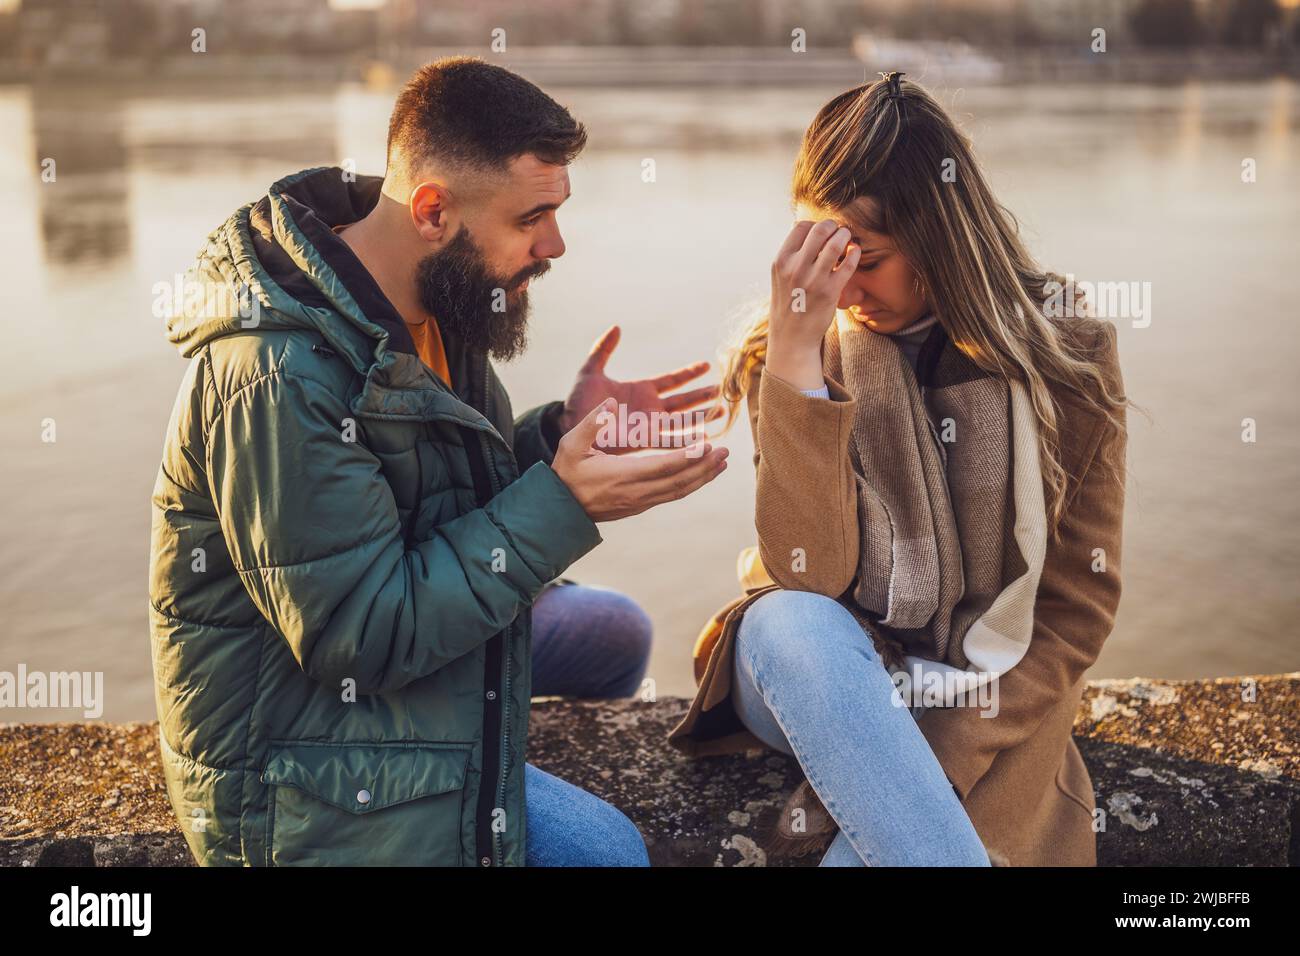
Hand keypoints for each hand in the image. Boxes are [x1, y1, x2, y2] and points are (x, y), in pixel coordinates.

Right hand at [551, 398, 729, 521]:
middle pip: (679, 480)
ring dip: (703, 477)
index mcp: (623, 475)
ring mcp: (640, 501)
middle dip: (704, 467)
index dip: (688, 456)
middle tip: (725, 452)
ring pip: (679, 490)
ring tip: (722, 463)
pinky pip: (672, 494)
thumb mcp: (571, 445)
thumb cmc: (566, 472)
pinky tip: (701, 474)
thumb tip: (609, 403)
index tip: (707, 445)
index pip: (663, 466)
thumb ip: (591, 423)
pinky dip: (691, 483)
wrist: (561, 508)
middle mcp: (636, 491)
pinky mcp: (641, 505)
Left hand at [558, 326, 723, 451]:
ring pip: (682, 420)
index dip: (689, 373)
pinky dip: (685, 440)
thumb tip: (616, 327)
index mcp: (642, 390)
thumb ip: (602, 350)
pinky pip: (669, 440)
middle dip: (702, 396)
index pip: (672, 380)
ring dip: (701, 417)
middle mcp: (650, 408)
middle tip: (722, 390)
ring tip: (721, 412)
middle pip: (684, 400)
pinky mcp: (644, 441)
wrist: (569, 426)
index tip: (706, 365)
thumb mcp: (591, 371)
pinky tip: (702, 440)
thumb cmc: (579, 402)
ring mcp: (649, 425)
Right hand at [767, 219, 859, 389]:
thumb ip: (793, 255)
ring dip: (845, 236)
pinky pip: (848, 264)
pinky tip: (855, 252)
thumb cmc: (789, 303)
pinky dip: (854, 253)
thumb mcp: (781, 277)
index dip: (815, 225)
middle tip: (839, 231)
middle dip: (833, 225)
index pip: (801, 227)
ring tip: (848, 238)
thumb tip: (808, 230)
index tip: (823, 232)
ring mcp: (813, 280)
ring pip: (835, 243)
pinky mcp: (830, 292)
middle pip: (819, 230)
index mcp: (781, 261)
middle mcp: (795, 268)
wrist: (792, 337)